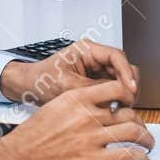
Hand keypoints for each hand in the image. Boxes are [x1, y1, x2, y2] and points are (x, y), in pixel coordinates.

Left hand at [0, 38, 139, 105]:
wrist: (27, 87)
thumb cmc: (40, 80)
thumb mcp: (67, 85)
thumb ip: (93, 88)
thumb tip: (117, 95)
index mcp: (86, 49)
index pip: (116, 56)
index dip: (127, 73)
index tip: (131, 88)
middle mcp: (94, 58)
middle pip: (123, 68)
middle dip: (127, 85)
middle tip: (127, 103)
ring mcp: (96, 70)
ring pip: (120, 80)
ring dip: (122, 93)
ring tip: (119, 108)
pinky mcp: (95, 83)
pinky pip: (112, 90)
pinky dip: (115, 99)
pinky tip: (113, 110)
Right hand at [0, 80, 153, 159]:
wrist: (16, 159)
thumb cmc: (30, 138)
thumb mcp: (53, 108)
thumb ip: (76, 106)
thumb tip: (96, 110)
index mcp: (76, 98)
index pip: (115, 88)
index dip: (128, 96)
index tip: (131, 105)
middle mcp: (86, 115)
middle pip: (128, 113)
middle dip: (139, 122)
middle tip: (140, 130)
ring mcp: (90, 138)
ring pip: (134, 133)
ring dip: (146, 139)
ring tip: (147, 144)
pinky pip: (128, 156)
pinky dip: (141, 159)